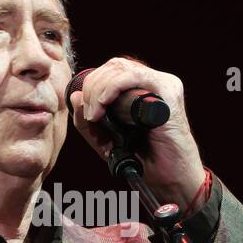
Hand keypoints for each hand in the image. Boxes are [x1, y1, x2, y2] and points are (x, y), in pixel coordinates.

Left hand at [68, 56, 205, 212]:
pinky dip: (112, 87)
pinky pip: (135, 77)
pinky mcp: (168, 91)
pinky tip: (104, 104)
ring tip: (94, 113)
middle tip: (89, 113)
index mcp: (142, 87)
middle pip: (114, 65)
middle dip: (92, 87)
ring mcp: (163, 84)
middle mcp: (154, 81)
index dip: (91, 84)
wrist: (168, 177)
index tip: (85, 110)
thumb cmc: (142, 159)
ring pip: (121, 68)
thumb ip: (87, 121)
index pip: (111, 70)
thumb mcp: (105, 139)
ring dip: (99, 89)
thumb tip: (74, 96)